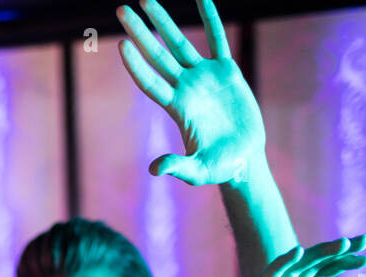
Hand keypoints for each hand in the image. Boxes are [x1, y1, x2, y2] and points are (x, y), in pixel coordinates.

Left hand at [117, 0, 263, 185]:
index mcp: (177, 108)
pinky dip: (209, 17)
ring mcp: (204, 78)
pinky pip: (217, 38)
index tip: (121, 45)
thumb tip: (155, 170)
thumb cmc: (219, 167)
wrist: (243, 159)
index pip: (150, 81)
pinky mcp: (226, 72)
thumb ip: (177, 167)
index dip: (136, 65)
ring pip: (179, 42)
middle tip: (121, 11)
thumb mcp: (198, 171)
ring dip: (163, 20)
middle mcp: (186, 88)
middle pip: (157, 55)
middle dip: (140, 32)